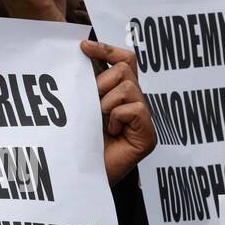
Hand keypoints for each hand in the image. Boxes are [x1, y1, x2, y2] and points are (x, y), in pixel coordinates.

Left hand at [82, 39, 155, 183]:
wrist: (79, 176)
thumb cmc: (77, 144)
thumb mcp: (81, 105)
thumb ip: (88, 83)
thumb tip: (83, 51)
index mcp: (119, 95)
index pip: (124, 60)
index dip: (106, 50)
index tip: (82, 47)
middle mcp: (134, 103)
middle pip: (125, 68)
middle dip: (101, 83)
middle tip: (91, 107)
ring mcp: (143, 119)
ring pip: (127, 86)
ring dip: (106, 103)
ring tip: (100, 123)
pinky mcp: (148, 135)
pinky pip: (134, 108)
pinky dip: (116, 118)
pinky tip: (111, 133)